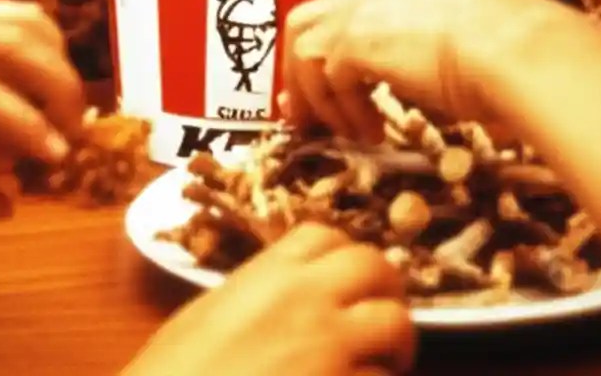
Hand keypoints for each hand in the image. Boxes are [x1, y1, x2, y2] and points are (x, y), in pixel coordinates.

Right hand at [124, 223, 414, 375]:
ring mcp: (330, 347)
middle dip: (385, 294)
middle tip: (377, 327)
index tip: (343, 285)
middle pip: (376, 267)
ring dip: (393, 349)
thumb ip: (251, 300)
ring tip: (380, 370)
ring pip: (397, 325)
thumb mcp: (203, 320)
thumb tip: (280, 306)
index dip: (341, 259)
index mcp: (266, 276)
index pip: (326, 237)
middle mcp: (306, 299)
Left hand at [283, 0, 577, 141]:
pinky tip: (370, 133)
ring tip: (343, 134)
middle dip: (298, 71)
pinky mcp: (355, 42)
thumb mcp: (458, 42)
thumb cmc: (508, 48)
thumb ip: (428, 53)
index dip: (327, 50)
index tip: (327, 88)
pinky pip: (327, 79)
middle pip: (303, 22)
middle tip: (304, 115)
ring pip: (304, 50)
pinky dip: (342, 111)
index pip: (342, 10)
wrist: (515, 48)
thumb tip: (429, 84)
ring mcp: (359, 12)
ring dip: (318, 98)